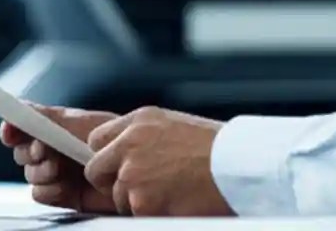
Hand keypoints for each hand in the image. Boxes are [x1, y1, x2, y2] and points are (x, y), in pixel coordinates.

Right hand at [0, 103, 119, 213]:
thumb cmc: (114, 138)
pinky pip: (40, 194)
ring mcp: (56, 173)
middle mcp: (52, 150)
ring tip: (58, 169)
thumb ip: (47, 116)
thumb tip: (21, 106)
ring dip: (40, 172)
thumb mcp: (79, 122)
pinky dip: (48, 190)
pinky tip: (62, 187)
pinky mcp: (62, 194)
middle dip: (29, 152)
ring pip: (29, 174)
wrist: (133, 166)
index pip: (22, 127)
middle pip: (21, 153)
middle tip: (44, 150)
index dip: (11, 129)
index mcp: (54, 129)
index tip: (9, 133)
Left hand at [83, 106, 232, 216]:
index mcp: (140, 121)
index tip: (115, 166)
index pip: (97, 139)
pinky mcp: (142, 201)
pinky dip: (152, 213)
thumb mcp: (174, 125)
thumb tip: (126, 155)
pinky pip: (134, 214)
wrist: (239, 165)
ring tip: (170, 193)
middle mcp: (131, 143)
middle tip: (139, 188)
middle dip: (112, 183)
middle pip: (95, 170)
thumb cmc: (217, 148)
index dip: (106, 157)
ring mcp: (133, 173)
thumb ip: (144, 137)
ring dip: (137, 202)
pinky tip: (175, 202)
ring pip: (117, 198)